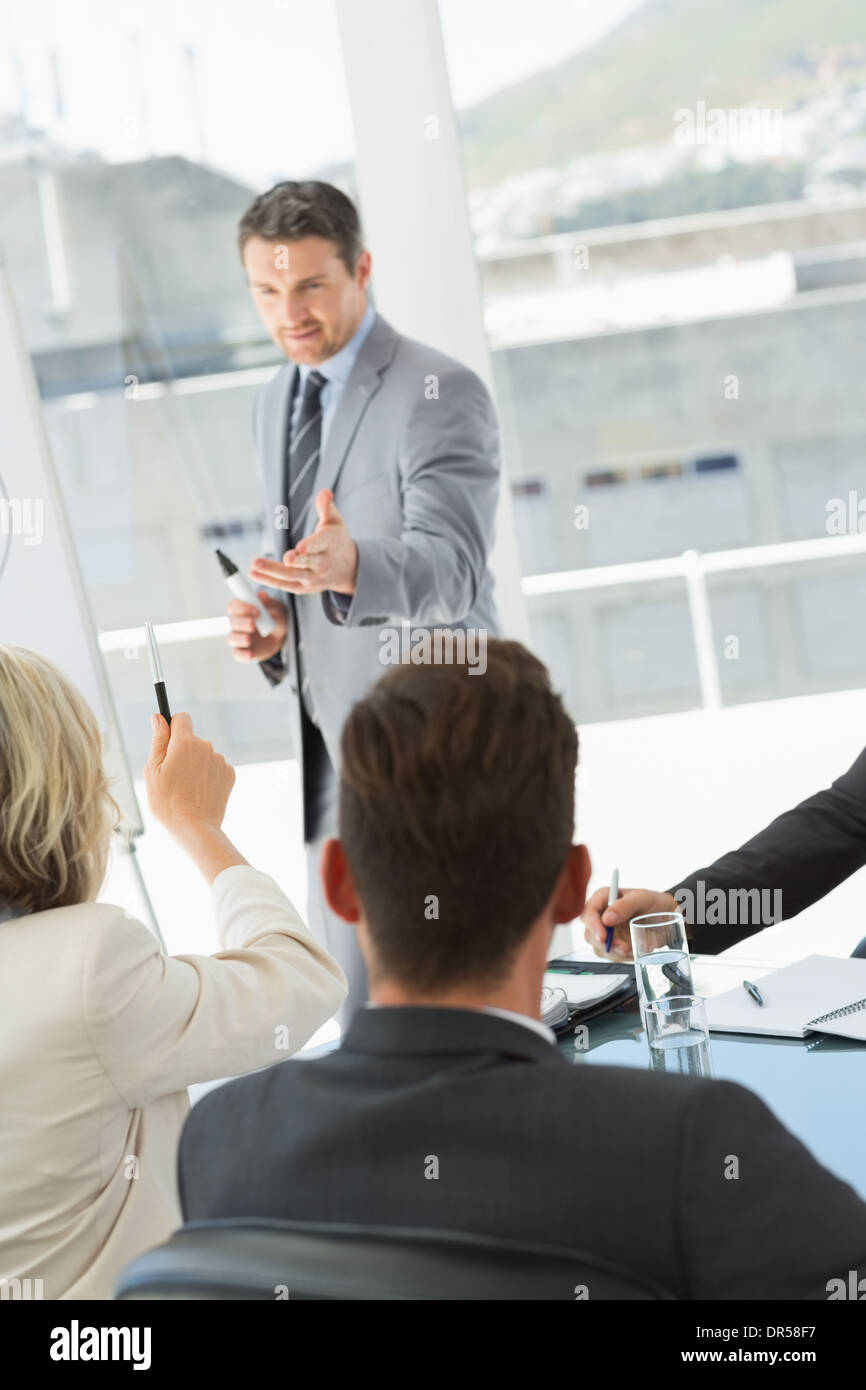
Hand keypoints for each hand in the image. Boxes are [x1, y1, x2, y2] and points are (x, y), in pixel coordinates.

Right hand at [145, 712, 234, 835]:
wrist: (194, 828)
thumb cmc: (167, 802)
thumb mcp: (153, 770)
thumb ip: (158, 740)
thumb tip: (158, 717)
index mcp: (185, 743)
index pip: (182, 719)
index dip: (173, 727)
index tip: (168, 739)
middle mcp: (206, 747)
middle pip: (192, 740)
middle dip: (182, 752)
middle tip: (173, 776)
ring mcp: (220, 761)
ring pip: (204, 755)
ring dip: (196, 765)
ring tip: (187, 788)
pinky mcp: (229, 774)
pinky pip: (215, 768)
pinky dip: (208, 776)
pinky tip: (200, 792)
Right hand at [226, 590, 287, 662]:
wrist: (282, 634)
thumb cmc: (275, 617)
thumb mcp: (277, 608)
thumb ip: (269, 603)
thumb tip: (262, 594)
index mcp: (242, 609)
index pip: (233, 606)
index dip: (241, 607)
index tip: (256, 610)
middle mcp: (237, 623)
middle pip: (231, 622)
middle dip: (241, 623)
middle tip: (253, 624)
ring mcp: (239, 637)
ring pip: (231, 638)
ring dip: (238, 638)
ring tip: (249, 638)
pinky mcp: (243, 651)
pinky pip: (237, 654)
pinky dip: (242, 655)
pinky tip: (250, 654)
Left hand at [249, 489, 358, 596]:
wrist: (348, 569)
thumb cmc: (336, 540)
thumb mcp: (334, 521)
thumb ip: (326, 507)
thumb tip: (324, 492)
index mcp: (329, 544)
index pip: (318, 545)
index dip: (308, 547)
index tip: (298, 549)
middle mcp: (322, 563)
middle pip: (305, 563)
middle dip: (292, 562)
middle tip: (281, 558)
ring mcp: (313, 577)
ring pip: (291, 575)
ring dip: (272, 571)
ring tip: (254, 565)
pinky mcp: (304, 587)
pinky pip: (285, 585)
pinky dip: (269, 581)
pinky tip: (254, 573)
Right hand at [581, 886, 678, 960]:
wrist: (667, 917)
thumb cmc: (655, 903)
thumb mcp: (643, 899)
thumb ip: (625, 906)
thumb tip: (607, 918)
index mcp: (604, 898)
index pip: (588, 912)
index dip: (592, 925)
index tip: (603, 936)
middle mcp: (602, 915)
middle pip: (590, 933)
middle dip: (605, 943)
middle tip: (622, 947)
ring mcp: (607, 931)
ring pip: (598, 947)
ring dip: (614, 952)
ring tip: (631, 947)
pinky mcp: (614, 944)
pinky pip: (610, 955)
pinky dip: (621, 956)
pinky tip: (633, 950)